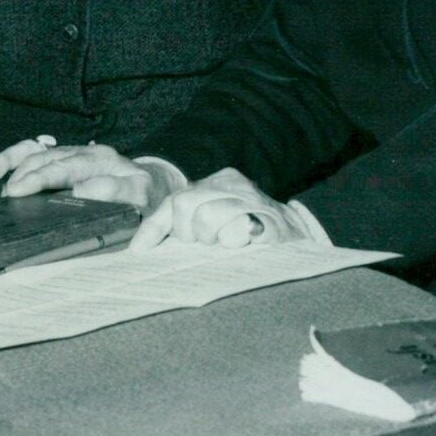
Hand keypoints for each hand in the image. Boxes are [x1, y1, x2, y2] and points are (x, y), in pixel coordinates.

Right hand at [0, 137, 170, 209]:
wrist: (152, 186)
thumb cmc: (145, 195)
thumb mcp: (141, 195)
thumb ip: (117, 191)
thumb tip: (84, 190)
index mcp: (102, 160)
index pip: (65, 166)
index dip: (40, 177)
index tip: (19, 190)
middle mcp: (84, 152)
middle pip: (46, 158)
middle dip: (23, 174)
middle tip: (6, 196)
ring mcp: (72, 154)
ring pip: (36, 151)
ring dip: (12, 163)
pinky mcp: (63, 161)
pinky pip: (34, 152)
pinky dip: (13, 158)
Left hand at [134, 167, 312, 251]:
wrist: (296, 236)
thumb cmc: (247, 234)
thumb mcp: (214, 224)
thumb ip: (184, 229)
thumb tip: (142, 248)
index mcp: (215, 184)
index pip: (174, 200)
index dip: (154, 227)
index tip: (139, 251)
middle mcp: (232, 184)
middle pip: (185, 204)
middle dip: (187, 233)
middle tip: (205, 244)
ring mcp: (251, 199)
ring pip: (207, 215)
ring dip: (210, 238)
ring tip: (225, 244)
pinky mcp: (269, 219)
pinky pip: (239, 229)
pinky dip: (233, 239)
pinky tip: (241, 242)